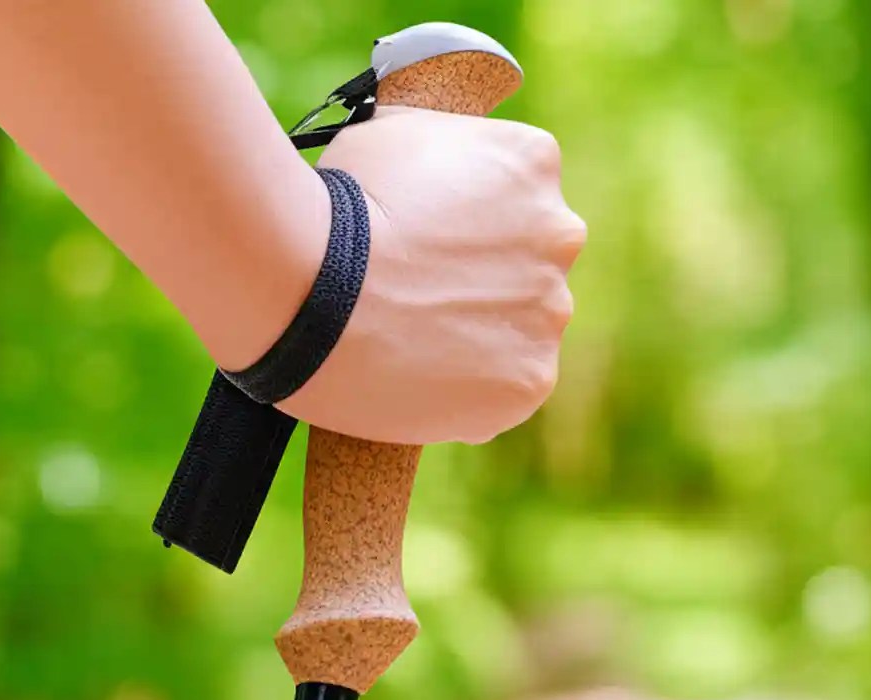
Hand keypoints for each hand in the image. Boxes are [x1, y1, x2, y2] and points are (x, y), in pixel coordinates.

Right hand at [275, 107, 585, 444]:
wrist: (310, 288)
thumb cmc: (336, 206)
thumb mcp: (388, 138)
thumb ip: (437, 154)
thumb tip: (430, 177)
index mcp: (533, 163)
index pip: (516, 192)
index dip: (463, 219)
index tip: (423, 240)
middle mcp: (559, 235)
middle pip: (527, 263)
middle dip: (481, 278)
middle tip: (415, 294)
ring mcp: (549, 313)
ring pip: (518, 328)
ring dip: (475, 335)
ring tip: (405, 339)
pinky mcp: (529, 381)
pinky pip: (504, 387)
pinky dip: (466, 389)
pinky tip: (414, 374)